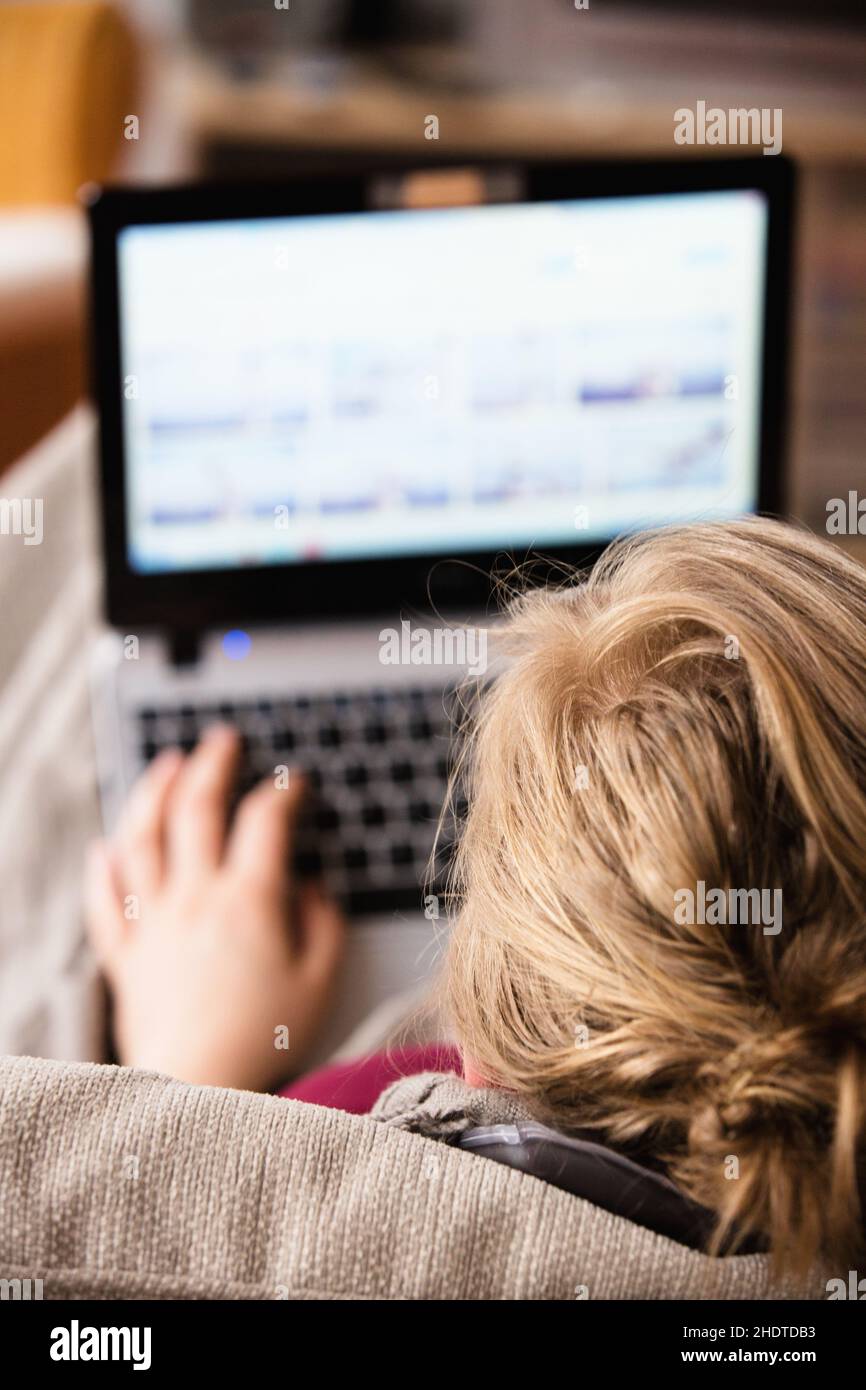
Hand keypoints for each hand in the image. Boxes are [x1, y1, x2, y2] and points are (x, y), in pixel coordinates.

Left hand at [85, 726, 344, 1089]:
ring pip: (143, 837)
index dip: (283, 792)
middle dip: (212, 764)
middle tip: (223, 740)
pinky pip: (105, 899)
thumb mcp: (319, 981)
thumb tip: (311, 885)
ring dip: (153, 792)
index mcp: (248, 901)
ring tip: (165, 765)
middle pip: (197, 808)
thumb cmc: (263, 1040)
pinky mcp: (125, 954)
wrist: (198, 1087)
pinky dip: (104, 867)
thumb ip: (322, 923)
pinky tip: (107, 846)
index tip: (295, 784)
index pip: (265, 821)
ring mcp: (153, 922)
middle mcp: (194, 898)